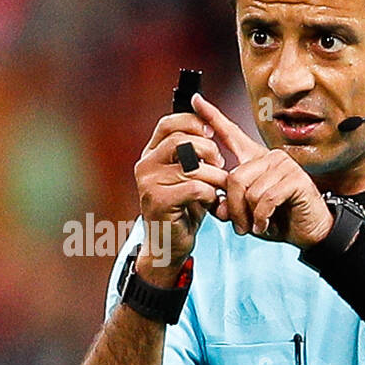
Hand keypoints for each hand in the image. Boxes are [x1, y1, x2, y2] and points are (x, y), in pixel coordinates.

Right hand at [133, 109, 230, 282]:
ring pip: (194, 167)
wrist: (170, 244)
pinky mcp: (159, 201)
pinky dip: (211, 196)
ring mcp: (149, 183)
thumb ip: (193, 150)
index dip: (193, 123)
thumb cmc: (184, 208)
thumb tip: (209, 119)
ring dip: (216, 178)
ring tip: (219, 189)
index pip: (169, 123)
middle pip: (183, 141)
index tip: (212, 133)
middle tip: (219, 166)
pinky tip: (211, 204)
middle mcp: (145, 165)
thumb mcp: (188, 173)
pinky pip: (196, 187)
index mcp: (151, 153)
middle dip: (210, 152)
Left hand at [192, 93, 332, 248]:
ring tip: (255, 225)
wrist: (307, 232)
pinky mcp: (296, 178)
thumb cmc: (277, 220)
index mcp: (254, 160)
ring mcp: (284, 165)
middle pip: (235, 177)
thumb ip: (226, 205)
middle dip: (233, 207)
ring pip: (249, 190)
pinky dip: (262, 217)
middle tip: (239, 226)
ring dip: (248, 216)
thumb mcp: (244, 213)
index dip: (212, 117)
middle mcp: (269, 157)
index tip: (196, 100)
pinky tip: (265, 224)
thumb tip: (215, 203)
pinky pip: (267, 198)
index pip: (230, 134)